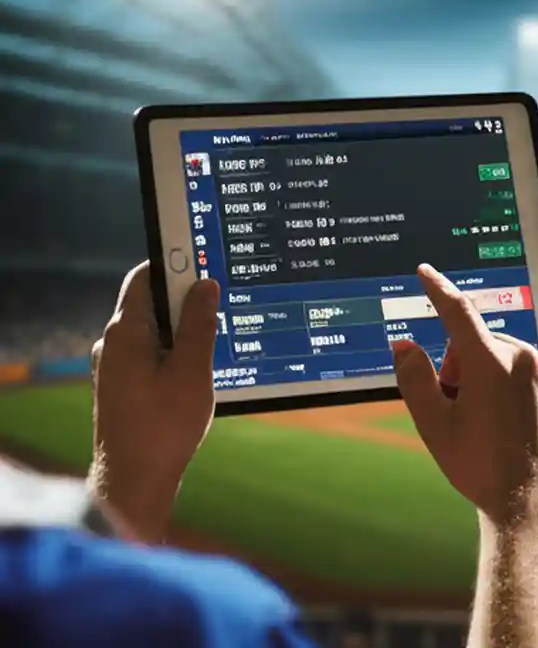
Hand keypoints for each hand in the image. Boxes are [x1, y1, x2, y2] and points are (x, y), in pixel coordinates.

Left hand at [89, 261, 220, 542]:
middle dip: (187, 301)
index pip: (144, 277)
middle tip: (223, 304)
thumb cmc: (163, 427)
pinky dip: (175, 353)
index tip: (205, 260)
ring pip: (154, 332)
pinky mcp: (122, 387)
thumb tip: (205, 286)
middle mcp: (112, 345)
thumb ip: (200, 325)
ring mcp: (115, 367)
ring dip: (184, 332)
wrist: (134, 479)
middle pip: (151, 304)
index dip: (176, 264)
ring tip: (216, 343)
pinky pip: (151, 355)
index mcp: (125, 333)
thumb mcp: (192, 371)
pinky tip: (199, 371)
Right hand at [392, 264, 537, 531]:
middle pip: (481, 345)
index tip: (427, 272)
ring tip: (492, 422)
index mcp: (490, 364)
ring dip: (493, 376)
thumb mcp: (434, 426)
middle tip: (461, 410)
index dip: (439, 290)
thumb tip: (404, 344)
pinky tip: (516, 422)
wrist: (532, 504)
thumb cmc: (479, 468)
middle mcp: (526, 359)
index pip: (458, 313)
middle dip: (464, 367)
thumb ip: (415, 378)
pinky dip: (521, 386)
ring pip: (509, 358)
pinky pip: (536, 372)